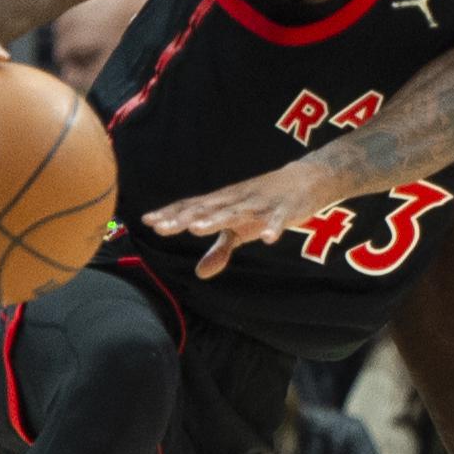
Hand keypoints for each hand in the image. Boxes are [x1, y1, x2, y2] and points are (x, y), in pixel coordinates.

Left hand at [143, 163, 335, 278]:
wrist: (305, 180)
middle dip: (185, 218)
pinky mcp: (284, 210)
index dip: (172, 215)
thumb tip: (199, 273)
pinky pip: (278, 220)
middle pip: (207, 209)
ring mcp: (260, 204)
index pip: (193, 208)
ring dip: (217, 219)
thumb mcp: (241, 229)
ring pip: (236, 212)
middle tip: (163, 227)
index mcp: (223, 203)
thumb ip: (220, 249)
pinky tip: (268, 239)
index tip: (148, 222)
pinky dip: (273, 227)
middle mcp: (236, 201)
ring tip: (197, 228)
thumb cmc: (264, 204)